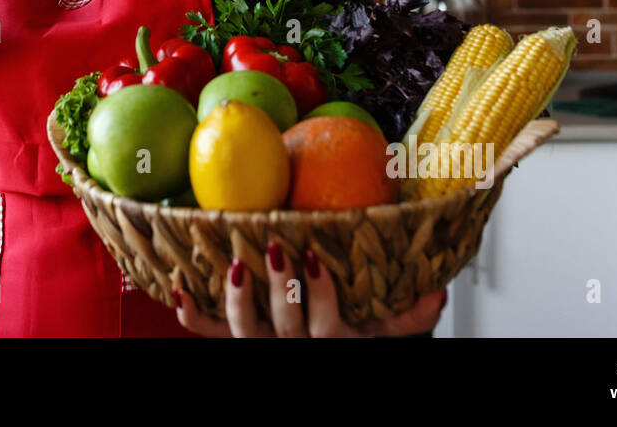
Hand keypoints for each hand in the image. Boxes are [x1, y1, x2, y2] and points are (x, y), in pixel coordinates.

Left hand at [174, 242, 447, 336]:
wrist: (316, 367)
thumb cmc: (343, 338)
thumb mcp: (376, 331)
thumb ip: (408, 317)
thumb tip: (439, 292)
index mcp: (329, 339)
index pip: (327, 322)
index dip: (320, 293)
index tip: (315, 257)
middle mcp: (291, 345)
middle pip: (285, 323)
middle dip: (280, 287)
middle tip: (274, 248)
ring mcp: (259, 344)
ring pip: (245, 330)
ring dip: (238, 300)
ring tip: (236, 266)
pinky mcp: (232, 340)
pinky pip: (209, 334)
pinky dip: (192, 316)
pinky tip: (177, 291)